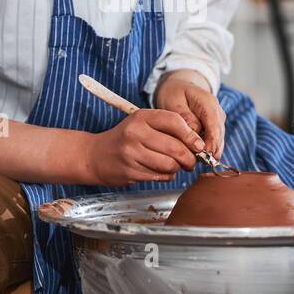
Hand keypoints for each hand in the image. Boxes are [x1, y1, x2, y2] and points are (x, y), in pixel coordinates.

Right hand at [85, 109, 205, 185]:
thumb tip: (197, 144)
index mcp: (141, 117)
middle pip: (175, 147)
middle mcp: (135, 133)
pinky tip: (160, 171)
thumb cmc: (125, 139)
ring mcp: (131, 153)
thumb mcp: (142, 124)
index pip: (174, 122)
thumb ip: (167, 128)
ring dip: (177, 168)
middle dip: (189, 158)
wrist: (95, 155)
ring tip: (175, 166)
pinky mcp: (130, 171)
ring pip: (169, 165)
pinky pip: (159, 176)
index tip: (198, 145)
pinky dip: (166, 176)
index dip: (191, 135)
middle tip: (191, 161)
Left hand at [154, 70, 225, 160]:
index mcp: (208, 103)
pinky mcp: (214, 126)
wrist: (179, 86)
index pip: (214, 126)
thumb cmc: (174, 93)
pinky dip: (206, 148)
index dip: (211, 143)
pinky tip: (196, 157)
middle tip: (197, 163)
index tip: (204, 156)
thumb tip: (194, 134)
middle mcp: (217, 111)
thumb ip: (184, 117)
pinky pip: (213, 140)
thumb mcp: (173, 102)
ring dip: (208, 151)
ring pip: (218, 140)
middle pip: (219, 136)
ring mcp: (217, 119)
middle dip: (210, 150)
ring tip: (194, 162)